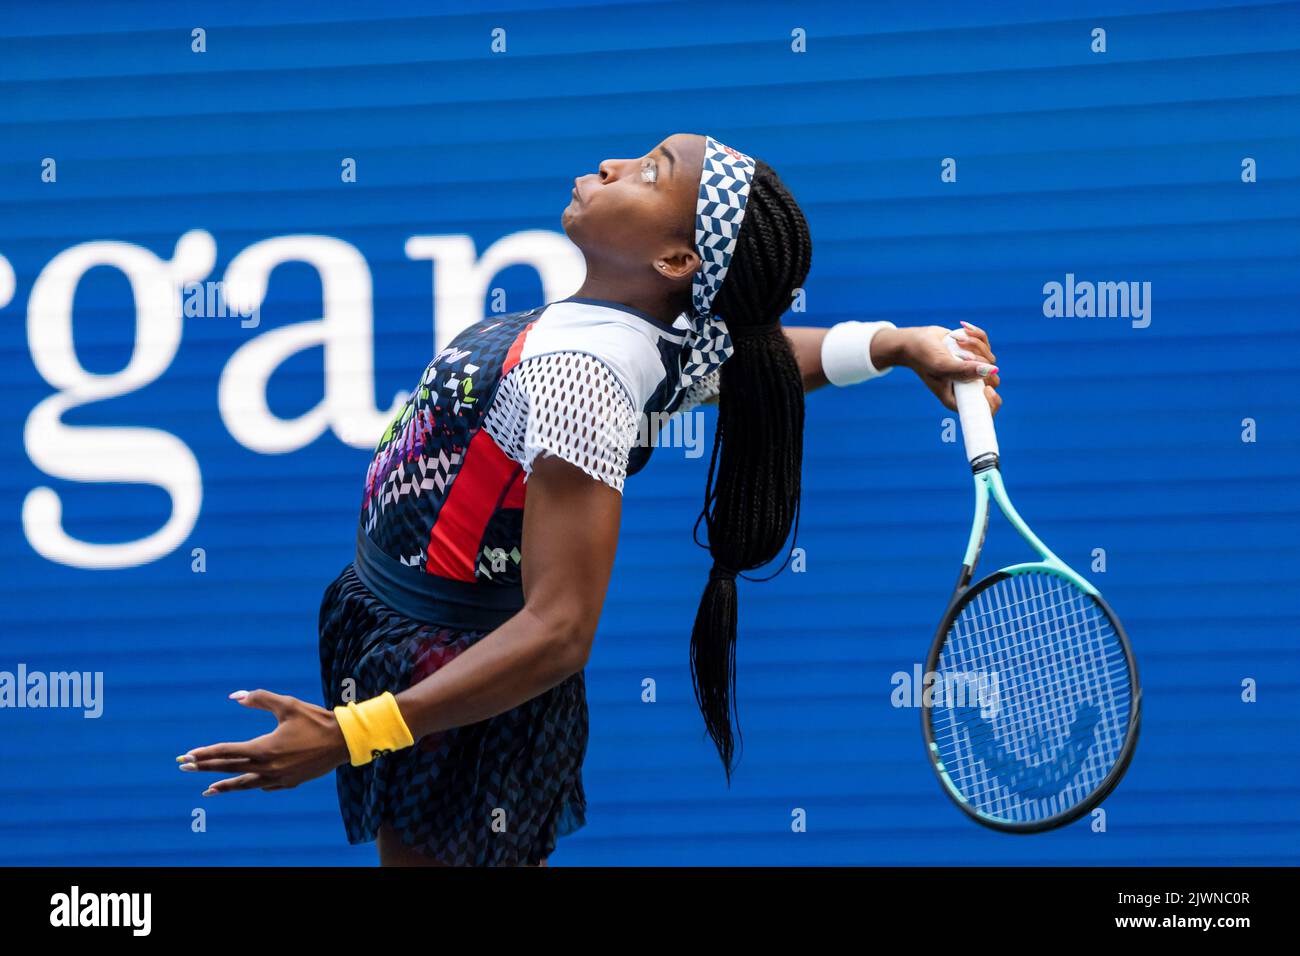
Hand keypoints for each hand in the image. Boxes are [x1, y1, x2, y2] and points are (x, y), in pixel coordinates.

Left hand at [178, 690, 349, 794]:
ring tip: (207, 790)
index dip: (205, 753)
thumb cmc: (316, 719)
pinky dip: (252, 784)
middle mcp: (267, 767)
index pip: (226, 752)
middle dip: (205, 768)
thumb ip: (260, 699)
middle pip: (229, 769)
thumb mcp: (287, 704)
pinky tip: (247, 784)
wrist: (344, 740)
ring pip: (244, 784)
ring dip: (224, 786)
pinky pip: (264, 786)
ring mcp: (278, 779)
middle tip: (184, 767)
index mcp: (264, 748)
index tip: (187, 755)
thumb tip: (235, 697)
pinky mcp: (290, 783)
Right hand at [876, 322, 1001, 413]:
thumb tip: (994, 370)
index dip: (992, 400)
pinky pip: (986, 345)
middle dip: (980, 363)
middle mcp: (968, 386)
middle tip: (962, 356)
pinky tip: (962, 332)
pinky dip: (976, 335)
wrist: (915, 340)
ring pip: (990, 360)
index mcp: (959, 398)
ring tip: (956, 340)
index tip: (986, 387)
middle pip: (993, 380)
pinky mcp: (974, 354)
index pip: (985, 408)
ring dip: (975, 345)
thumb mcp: (942, 365)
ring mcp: (973, 370)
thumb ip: (965, 371)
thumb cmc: (924, 357)